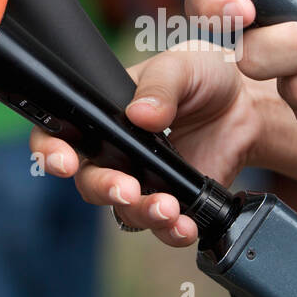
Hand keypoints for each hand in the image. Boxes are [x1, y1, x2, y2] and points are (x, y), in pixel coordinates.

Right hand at [29, 44, 281, 246]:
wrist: (247, 107)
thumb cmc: (205, 75)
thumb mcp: (183, 65)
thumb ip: (161, 85)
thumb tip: (141, 114)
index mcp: (104, 114)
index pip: (58, 133)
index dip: (49, 151)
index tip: (63, 162)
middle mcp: (115, 152)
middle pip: (88, 180)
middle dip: (103, 188)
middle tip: (126, 187)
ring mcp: (142, 180)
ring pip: (122, 209)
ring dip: (142, 212)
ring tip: (167, 208)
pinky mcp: (172, 201)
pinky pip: (162, 227)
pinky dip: (172, 231)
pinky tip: (185, 225)